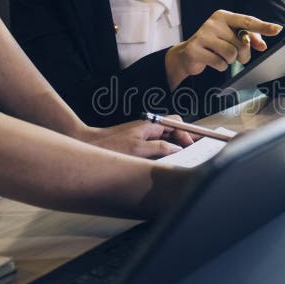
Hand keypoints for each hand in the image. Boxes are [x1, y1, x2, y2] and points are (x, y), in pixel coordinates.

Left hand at [78, 116, 194, 157]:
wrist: (89, 145)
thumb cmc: (110, 146)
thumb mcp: (138, 149)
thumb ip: (160, 148)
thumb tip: (177, 149)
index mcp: (151, 124)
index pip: (177, 124)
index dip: (187, 134)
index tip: (192, 146)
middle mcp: (149, 128)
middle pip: (174, 130)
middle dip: (185, 139)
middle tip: (195, 150)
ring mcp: (144, 135)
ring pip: (167, 138)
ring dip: (176, 145)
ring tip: (185, 156)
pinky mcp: (139, 143)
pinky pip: (158, 145)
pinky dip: (166, 150)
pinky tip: (168, 159)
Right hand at [165, 10, 282, 89]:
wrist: (187, 54)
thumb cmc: (213, 44)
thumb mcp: (231, 38)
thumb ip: (249, 38)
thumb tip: (262, 45)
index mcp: (223, 16)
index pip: (248, 21)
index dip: (263, 26)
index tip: (277, 29)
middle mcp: (213, 23)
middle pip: (242, 43)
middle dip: (242, 54)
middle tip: (236, 56)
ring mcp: (203, 35)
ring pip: (231, 54)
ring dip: (229, 60)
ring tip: (220, 56)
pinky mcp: (196, 49)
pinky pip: (220, 63)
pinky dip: (220, 66)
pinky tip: (212, 61)